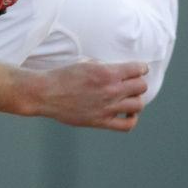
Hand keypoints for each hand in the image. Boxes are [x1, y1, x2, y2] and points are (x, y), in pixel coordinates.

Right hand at [27, 61, 148, 131]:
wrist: (45, 93)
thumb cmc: (62, 76)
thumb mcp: (84, 63)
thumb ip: (104, 67)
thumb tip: (117, 71)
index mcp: (106, 73)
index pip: (137, 69)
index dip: (141, 68)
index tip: (140, 69)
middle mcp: (110, 90)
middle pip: (141, 87)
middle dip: (138, 83)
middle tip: (131, 83)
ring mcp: (107, 107)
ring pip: (138, 105)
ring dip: (136, 99)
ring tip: (128, 98)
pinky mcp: (101, 121)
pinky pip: (127, 125)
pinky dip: (132, 119)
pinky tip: (127, 113)